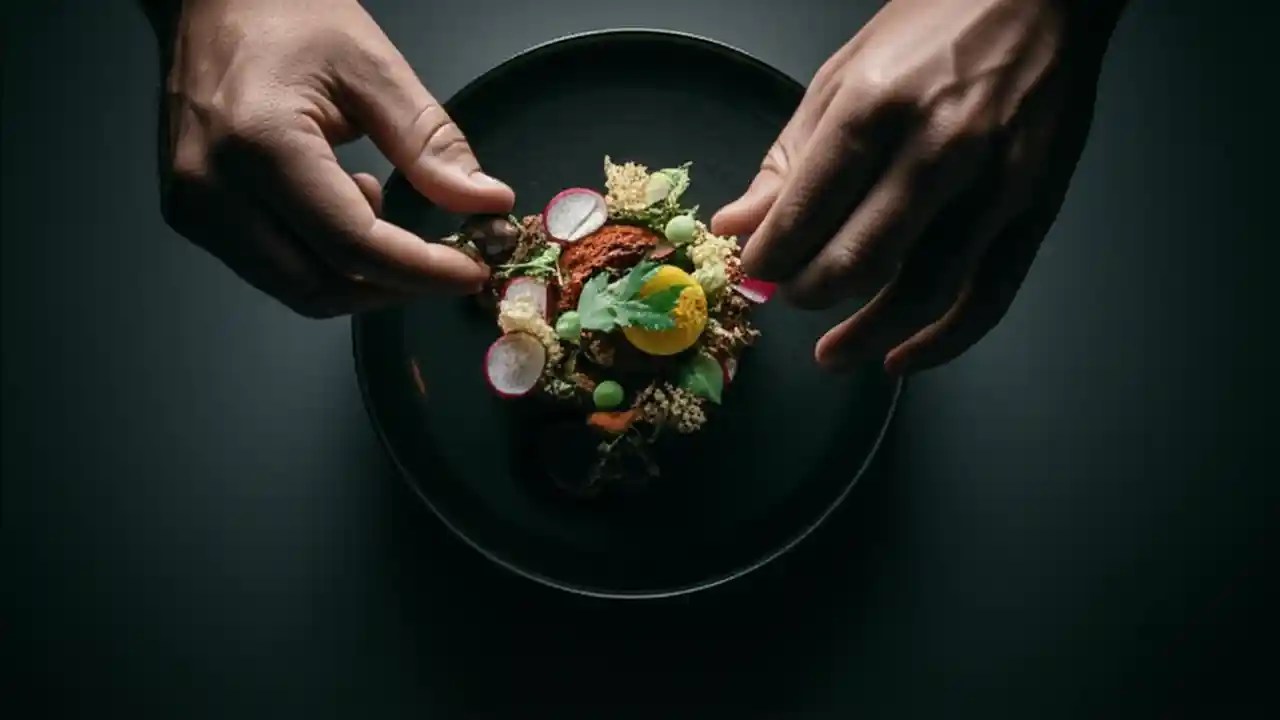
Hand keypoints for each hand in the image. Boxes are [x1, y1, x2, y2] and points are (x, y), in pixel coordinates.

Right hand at [149, 0, 513, 316]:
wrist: (211, 0)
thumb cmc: (288, 16)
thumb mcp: (374, 69)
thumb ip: (430, 144)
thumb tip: (488, 202)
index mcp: (260, 143)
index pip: (352, 243)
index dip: (421, 270)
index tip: (472, 271)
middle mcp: (213, 187)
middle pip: (320, 285)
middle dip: (393, 286)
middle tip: (445, 262)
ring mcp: (193, 207)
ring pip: (295, 289)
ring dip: (358, 276)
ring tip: (380, 208)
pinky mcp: (191, 214)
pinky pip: (271, 268)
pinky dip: (322, 259)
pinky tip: (341, 204)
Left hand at [713, 0, 1124, 373]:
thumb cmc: (932, 29)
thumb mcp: (842, 78)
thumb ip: (789, 161)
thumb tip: (737, 226)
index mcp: (877, 105)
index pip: (806, 211)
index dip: (769, 256)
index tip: (753, 269)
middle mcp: (940, 146)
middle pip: (859, 259)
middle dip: (809, 292)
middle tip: (788, 297)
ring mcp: (997, 182)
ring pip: (924, 289)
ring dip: (867, 334)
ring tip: (831, 355)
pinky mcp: (1038, 207)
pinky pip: (990, 296)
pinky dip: (943, 341)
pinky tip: (902, 357)